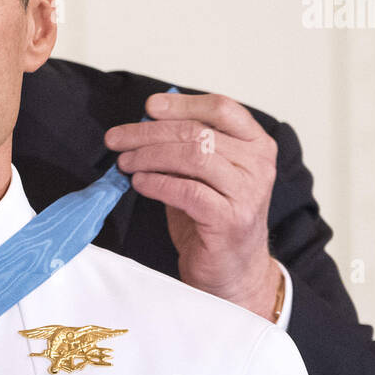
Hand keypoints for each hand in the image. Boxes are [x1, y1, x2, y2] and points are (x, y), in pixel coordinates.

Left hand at [105, 92, 281, 319]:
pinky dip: (157, 182)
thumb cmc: (212, 219)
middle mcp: (257, 164)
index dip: (182, 104)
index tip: (149, 107)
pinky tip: (139, 182)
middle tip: (117, 139)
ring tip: (124, 162)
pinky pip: (187, 190)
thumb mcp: (203, 174)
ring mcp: (247, 192)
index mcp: (256, 144)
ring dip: (149, 156)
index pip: (222, 108)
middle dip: (149, 132)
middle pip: (198, 132)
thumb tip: (144, 124)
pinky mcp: (230, 220)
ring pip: (193, 156)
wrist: (232, 270)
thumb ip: (185, 148)